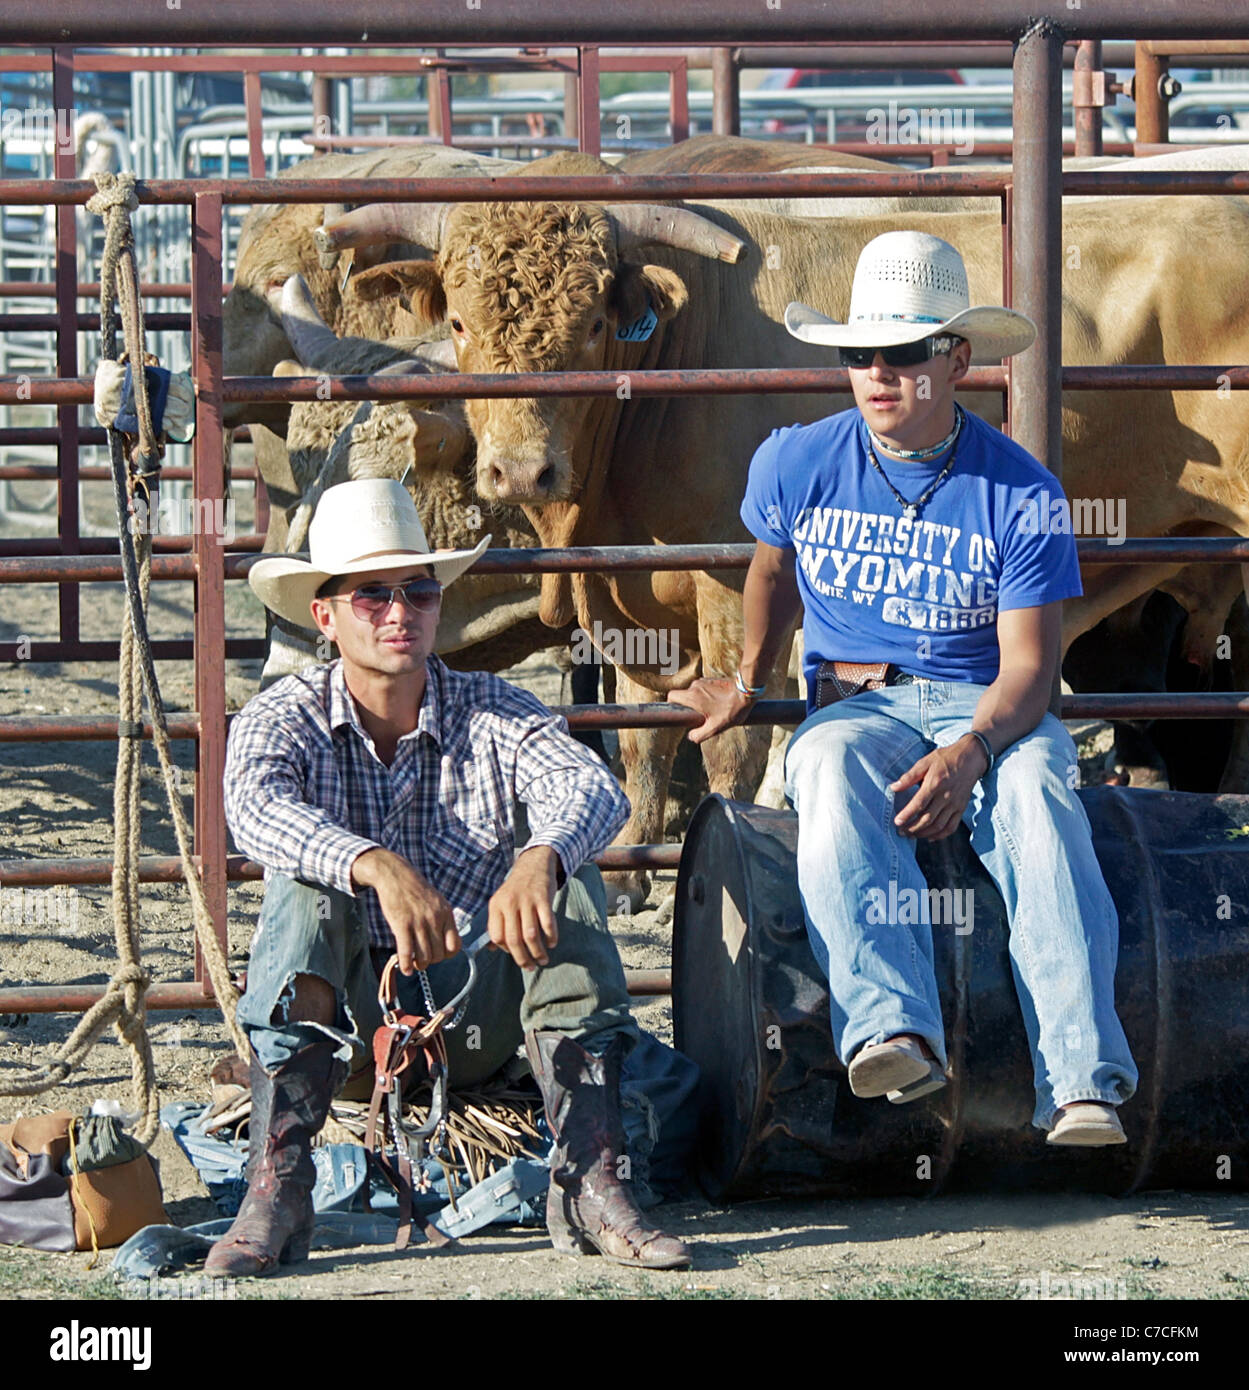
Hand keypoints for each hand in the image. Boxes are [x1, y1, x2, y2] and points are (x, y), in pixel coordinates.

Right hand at [351, 848, 459, 973]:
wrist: (395, 875)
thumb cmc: (416, 890)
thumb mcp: (437, 902)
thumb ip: (443, 921)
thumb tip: (448, 944)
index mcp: (446, 913)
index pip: (455, 945)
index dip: (447, 955)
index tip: (439, 955)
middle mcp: (435, 919)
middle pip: (439, 954)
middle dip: (431, 961)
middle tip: (423, 958)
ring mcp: (419, 922)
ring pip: (424, 957)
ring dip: (419, 965)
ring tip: (415, 963)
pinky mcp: (402, 924)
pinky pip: (407, 952)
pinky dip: (406, 965)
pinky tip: (405, 969)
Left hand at [487, 845, 559, 969]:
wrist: (534, 864)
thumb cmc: (517, 889)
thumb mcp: (501, 902)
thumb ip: (496, 924)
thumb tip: (492, 949)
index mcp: (496, 906)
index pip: (496, 936)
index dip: (505, 950)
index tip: (514, 955)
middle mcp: (509, 903)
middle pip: (514, 939)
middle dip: (523, 958)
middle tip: (530, 967)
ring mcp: (527, 900)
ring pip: (530, 935)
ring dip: (538, 952)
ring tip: (543, 960)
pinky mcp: (543, 898)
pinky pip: (548, 923)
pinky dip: (551, 937)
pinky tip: (552, 943)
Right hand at [667, 677, 755, 745]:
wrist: (747, 691)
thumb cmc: (731, 710)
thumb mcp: (715, 728)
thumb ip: (699, 735)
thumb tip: (691, 737)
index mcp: (692, 697)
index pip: (672, 696)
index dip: (671, 704)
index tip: (680, 712)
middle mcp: (696, 686)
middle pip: (684, 696)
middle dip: (689, 706)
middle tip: (702, 716)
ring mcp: (705, 681)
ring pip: (696, 692)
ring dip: (700, 701)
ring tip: (715, 710)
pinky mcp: (713, 679)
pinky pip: (705, 689)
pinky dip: (709, 696)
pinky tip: (721, 703)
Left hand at [889, 735, 988, 840]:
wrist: (971, 758)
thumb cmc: (945, 758)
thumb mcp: (925, 762)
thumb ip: (909, 776)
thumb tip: (893, 787)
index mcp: (935, 783)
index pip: (919, 803)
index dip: (907, 814)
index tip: (897, 822)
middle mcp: (946, 796)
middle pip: (928, 818)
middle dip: (912, 828)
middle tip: (901, 832)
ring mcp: (955, 804)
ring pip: (938, 825)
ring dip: (923, 833)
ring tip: (911, 835)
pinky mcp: (961, 808)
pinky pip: (951, 827)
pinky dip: (940, 835)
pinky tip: (929, 837)